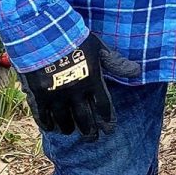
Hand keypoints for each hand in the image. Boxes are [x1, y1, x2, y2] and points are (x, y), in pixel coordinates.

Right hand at [20, 34, 137, 139]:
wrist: (43, 35)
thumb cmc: (73, 38)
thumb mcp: (99, 48)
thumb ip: (116, 63)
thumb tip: (137, 71)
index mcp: (92, 81)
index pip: (103, 106)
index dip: (107, 119)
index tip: (109, 129)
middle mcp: (75, 93)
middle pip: (85, 118)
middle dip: (90, 131)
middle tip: (93, 139)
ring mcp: (56, 96)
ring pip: (64, 120)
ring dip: (70, 128)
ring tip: (72, 132)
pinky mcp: (38, 95)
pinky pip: (42, 116)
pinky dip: (47, 123)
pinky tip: (51, 128)